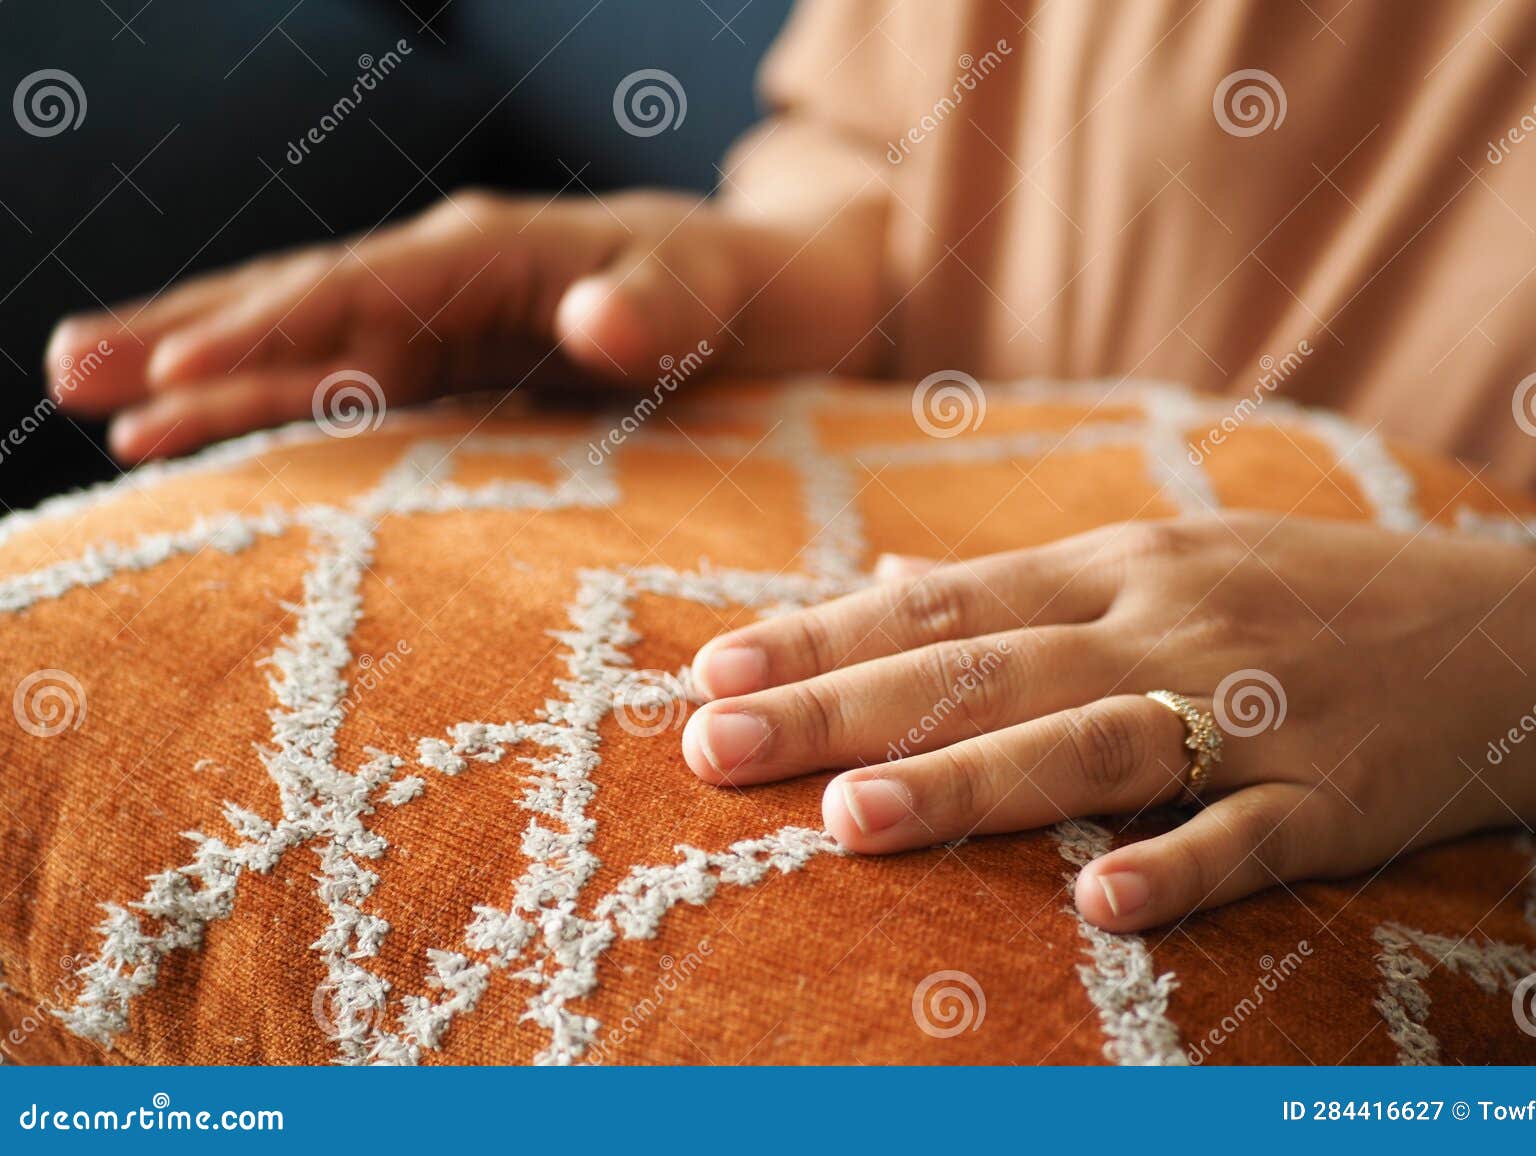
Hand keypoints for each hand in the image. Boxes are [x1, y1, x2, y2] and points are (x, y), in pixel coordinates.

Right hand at [47, 189, 881, 460]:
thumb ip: (655, 307)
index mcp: (491, 249)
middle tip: (72, 372)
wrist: (768, 294)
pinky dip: (275, 403)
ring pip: (304, 340)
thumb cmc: (739, 286)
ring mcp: (444, 320)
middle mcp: (447, 278)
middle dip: (189, 334)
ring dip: (207, 370)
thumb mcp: (710, 289)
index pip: (359, 288)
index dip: (268, 329)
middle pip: (298, 300)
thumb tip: (592, 323)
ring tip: (97, 403)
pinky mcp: (456, 363)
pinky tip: (207, 431)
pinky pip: (348, 383)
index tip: (176, 372)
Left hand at [681, 514, 1535, 930]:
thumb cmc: (1299, 598)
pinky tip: (1097, 905)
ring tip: (853, 818)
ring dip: (973, 781)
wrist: (1508, 633)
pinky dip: (1177, 866)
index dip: (821, 635)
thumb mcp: (1158, 559)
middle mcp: (1165, 622)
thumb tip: (889, 580)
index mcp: (1115, 565)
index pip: (940, 601)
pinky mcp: (1335, 796)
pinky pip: (1249, 835)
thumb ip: (1019, 582)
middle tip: (716, 747)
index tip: (713, 672)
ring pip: (1095, 742)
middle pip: (983, 669)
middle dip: (842, 709)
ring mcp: (1253, 707)